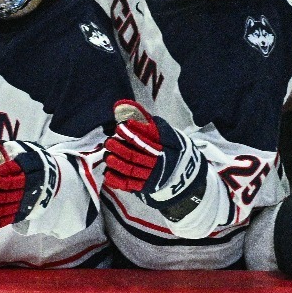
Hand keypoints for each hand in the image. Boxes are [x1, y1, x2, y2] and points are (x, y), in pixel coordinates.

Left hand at [0, 136, 57, 233]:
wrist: (49, 176)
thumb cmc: (26, 160)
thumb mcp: (17, 149)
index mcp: (28, 172)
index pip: (14, 176)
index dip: (1, 176)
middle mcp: (26, 189)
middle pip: (9, 195)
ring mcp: (22, 202)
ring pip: (6, 209)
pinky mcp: (18, 212)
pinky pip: (5, 220)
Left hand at [104, 100, 206, 216]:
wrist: (185, 174)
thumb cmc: (171, 148)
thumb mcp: (167, 134)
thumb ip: (148, 122)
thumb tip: (126, 105)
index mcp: (166, 147)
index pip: (149, 139)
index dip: (135, 132)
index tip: (122, 125)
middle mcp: (159, 162)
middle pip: (137, 155)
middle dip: (121, 148)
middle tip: (109, 141)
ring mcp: (151, 176)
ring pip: (132, 170)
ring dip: (117, 163)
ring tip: (107, 155)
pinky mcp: (145, 187)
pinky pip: (129, 185)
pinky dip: (117, 180)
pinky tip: (107, 173)